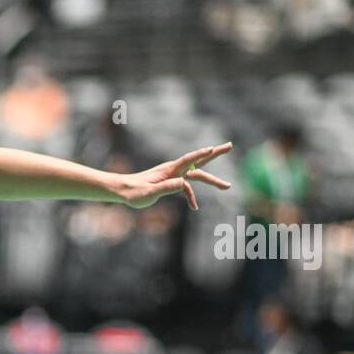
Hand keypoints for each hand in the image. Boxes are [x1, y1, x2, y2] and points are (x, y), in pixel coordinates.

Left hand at [118, 142, 233, 210]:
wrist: (122, 190)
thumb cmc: (134, 193)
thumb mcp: (150, 193)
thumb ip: (166, 187)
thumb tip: (183, 183)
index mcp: (169, 170)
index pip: (187, 160)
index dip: (200, 154)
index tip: (212, 149)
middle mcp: (173, 169)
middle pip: (197, 161)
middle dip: (214, 154)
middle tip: (230, 146)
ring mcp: (173, 175)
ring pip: (195, 174)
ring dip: (211, 179)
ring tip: (226, 185)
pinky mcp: (170, 181)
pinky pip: (186, 187)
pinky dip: (191, 195)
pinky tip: (194, 207)